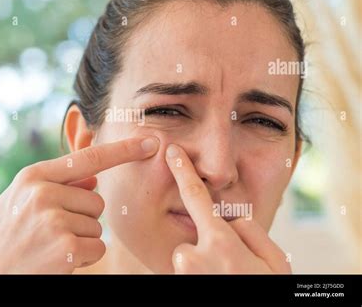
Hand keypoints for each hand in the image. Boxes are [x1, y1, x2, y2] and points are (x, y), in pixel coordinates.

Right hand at [0, 136, 159, 273]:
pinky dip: (84, 257)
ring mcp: (53, 219)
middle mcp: (42, 193)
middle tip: (51, 233)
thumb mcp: (20, 202)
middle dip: (82, 218)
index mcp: (33, 177)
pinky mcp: (65, 247)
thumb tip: (95, 177)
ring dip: (82, 239)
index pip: (88, 158)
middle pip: (96, 200)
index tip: (151, 142)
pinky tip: (59, 260)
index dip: (123, 150)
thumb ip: (55, 184)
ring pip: (98, 225)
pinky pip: (98, 246)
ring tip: (50, 246)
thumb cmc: (6, 238)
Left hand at [165, 144, 290, 273]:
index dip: (183, 170)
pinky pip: (188, 269)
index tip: (173, 153)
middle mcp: (193, 255)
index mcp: (220, 242)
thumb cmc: (266, 294)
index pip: (195, 195)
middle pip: (197, 232)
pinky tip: (215, 280)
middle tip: (234, 263)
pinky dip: (200, 273)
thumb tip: (235, 218)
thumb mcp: (274, 261)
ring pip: (191, 253)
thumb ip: (253, 231)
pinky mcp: (175, 282)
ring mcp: (181, 271)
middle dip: (211, 240)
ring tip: (226, 276)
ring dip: (205, 261)